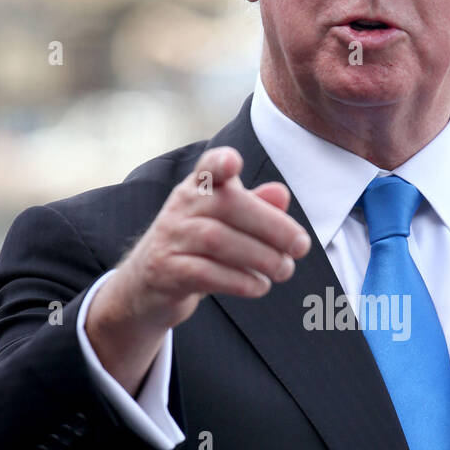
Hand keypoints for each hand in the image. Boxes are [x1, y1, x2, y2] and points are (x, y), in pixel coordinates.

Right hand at [86, 147, 311, 393]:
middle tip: (301, 248)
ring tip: (284, 270)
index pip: (207, 168)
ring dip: (260, 256)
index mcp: (198, 189)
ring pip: (217, 240)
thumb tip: (281, 193)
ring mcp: (169, 239)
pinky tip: (259, 286)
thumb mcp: (227, 225)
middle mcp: (180, 208)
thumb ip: (256, 208)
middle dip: (271, 226)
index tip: (233, 162)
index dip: (219, 162)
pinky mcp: (165, 271)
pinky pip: (204, 273)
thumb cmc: (197, 248)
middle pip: (227, 206)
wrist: (147, 286)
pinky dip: (239, 281)